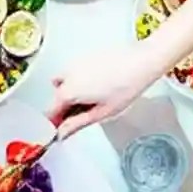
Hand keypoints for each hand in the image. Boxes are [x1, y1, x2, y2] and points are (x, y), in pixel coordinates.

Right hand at [47, 40, 166, 136]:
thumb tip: (62, 133)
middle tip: (86, 114)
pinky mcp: (83, 58)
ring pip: (63, 84)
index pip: (50, 112)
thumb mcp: (101, 113)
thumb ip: (77, 124)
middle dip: (66, 108)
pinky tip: (98, 85)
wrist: (141, 61)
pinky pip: (73, 74)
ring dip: (71, 94)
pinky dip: (79, 81)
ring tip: (94, 98)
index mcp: (67, 92)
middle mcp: (66, 76)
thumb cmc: (126, 86)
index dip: (56, 123)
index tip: (64, 128)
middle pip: (56, 98)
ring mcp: (73, 65)